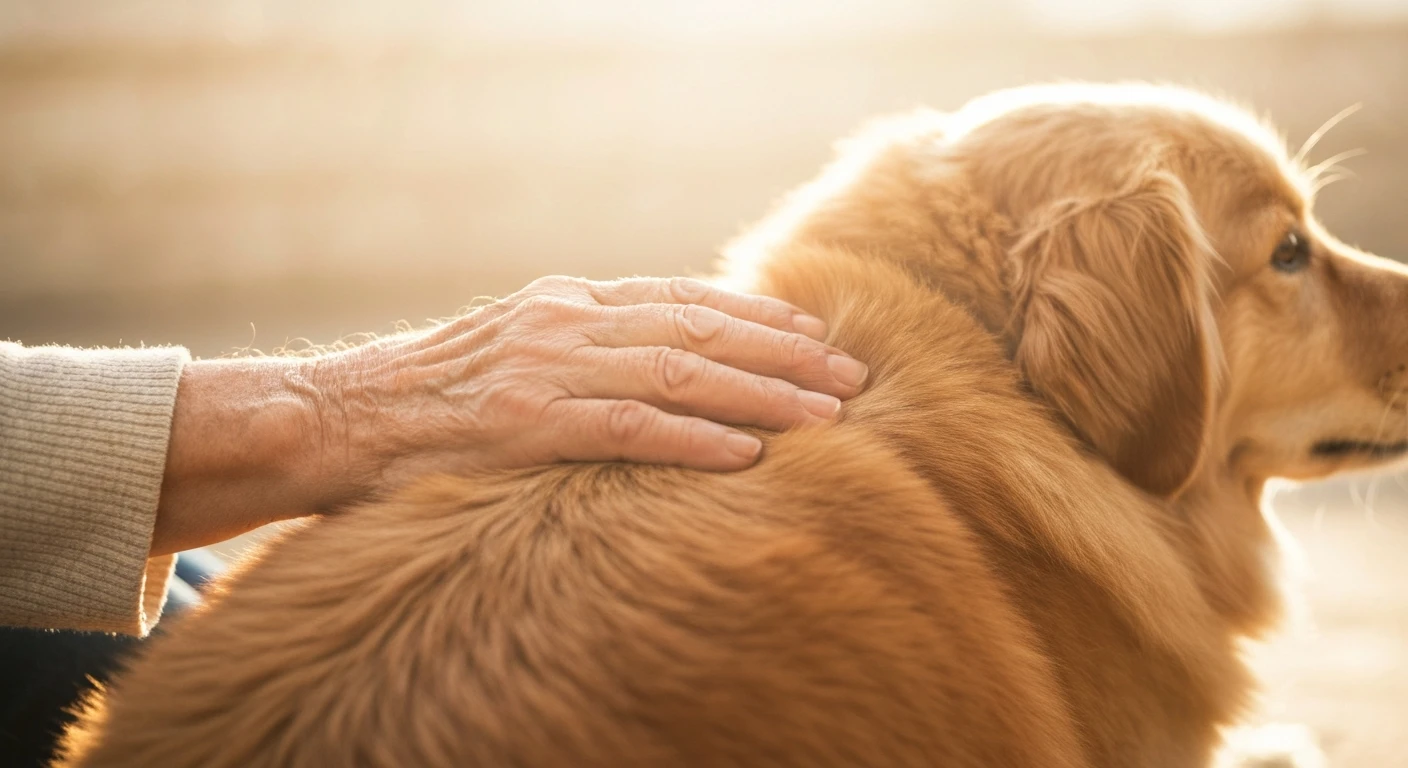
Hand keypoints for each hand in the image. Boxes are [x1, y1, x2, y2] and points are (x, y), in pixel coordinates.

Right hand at [150, 276, 866, 554]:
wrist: (341, 418)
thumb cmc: (439, 396)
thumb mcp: (519, 347)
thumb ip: (589, 345)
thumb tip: (668, 359)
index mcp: (568, 301)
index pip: (682, 298)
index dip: (756, 315)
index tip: (816, 335)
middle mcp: (565, 321)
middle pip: (698, 331)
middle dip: (782, 355)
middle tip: (850, 378)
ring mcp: (544, 368)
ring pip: (677, 373)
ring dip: (760, 396)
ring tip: (826, 418)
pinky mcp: (523, 423)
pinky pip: (624, 428)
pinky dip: (690, 439)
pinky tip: (744, 455)